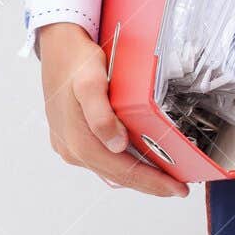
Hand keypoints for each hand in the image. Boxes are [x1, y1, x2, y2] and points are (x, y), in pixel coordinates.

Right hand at [37, 22, 188, 197]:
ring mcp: (70, 146)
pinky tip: (139, 160)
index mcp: (79, 141)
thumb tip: (116, 145)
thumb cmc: (75, 61)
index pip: (123, 172)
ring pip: (109, 171)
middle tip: (178, 187)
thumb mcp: (90, 81)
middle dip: (149, 183)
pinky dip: (123, 165)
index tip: (177, 189)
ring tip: (164, 176)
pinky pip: (101, 160)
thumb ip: (101, 115)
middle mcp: (72, 149)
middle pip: (118, 176)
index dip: (152, 182)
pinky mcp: (70, 138)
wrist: (56, 46)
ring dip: (137, 176)